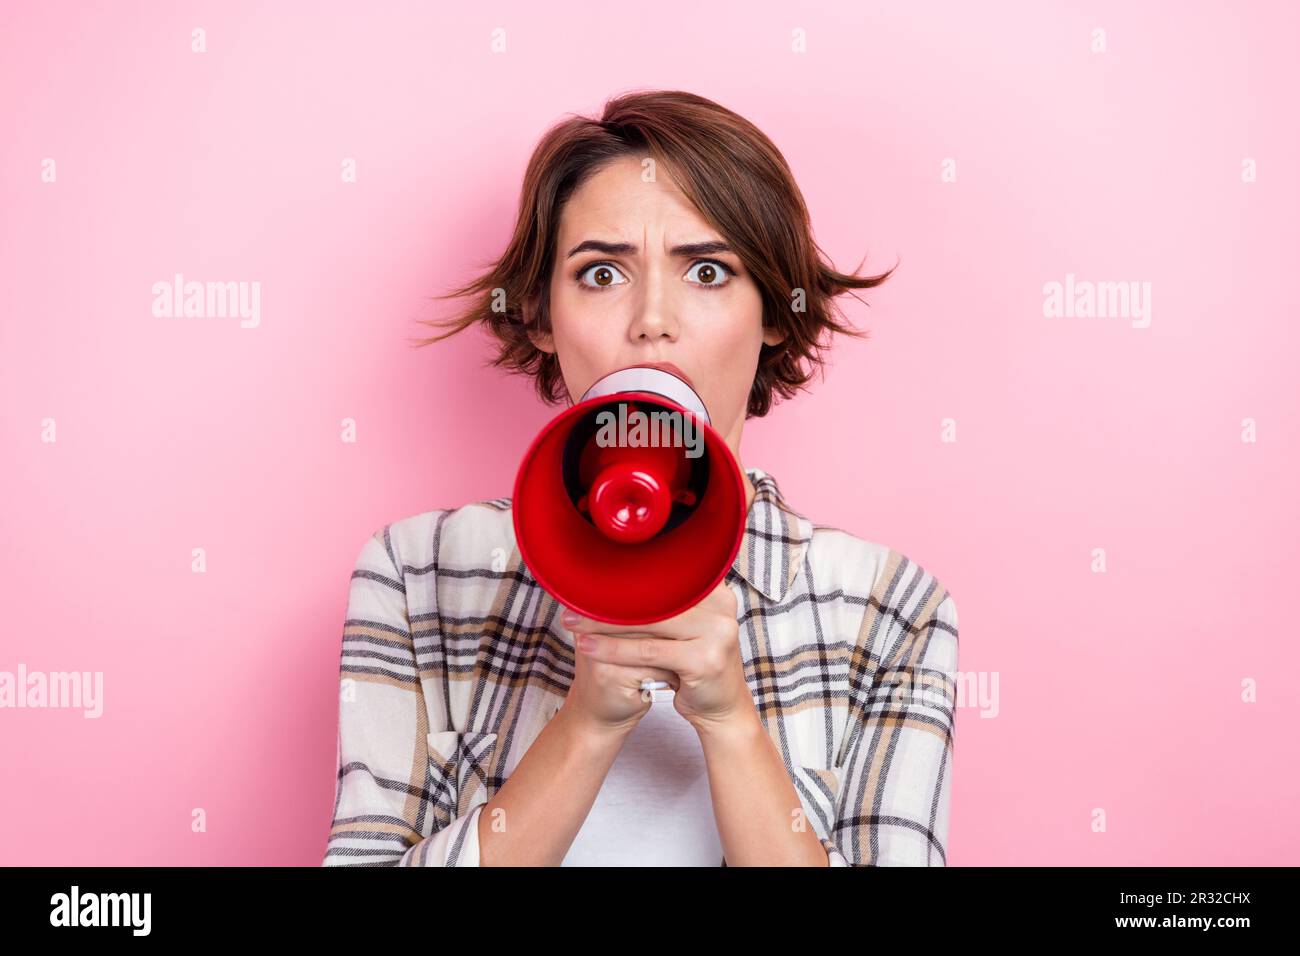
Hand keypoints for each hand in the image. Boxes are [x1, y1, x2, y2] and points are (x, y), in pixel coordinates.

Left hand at [560, 580, 754, 731]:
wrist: (722, 708)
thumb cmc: (695, 663)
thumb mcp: (683, 626)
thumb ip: (662, 603)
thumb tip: (611, 579)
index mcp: (714, 588)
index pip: (662, 575)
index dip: (625, 577)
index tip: (590, 582)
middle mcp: (721, 605)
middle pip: (654, 597)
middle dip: (609, 601)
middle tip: (573, 602)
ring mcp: (717, 632)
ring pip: (648, 623)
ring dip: (604, 625)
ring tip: (573, 625)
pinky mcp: (705, 659)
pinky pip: (649, 651)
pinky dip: (615, 649)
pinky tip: (590, 648)